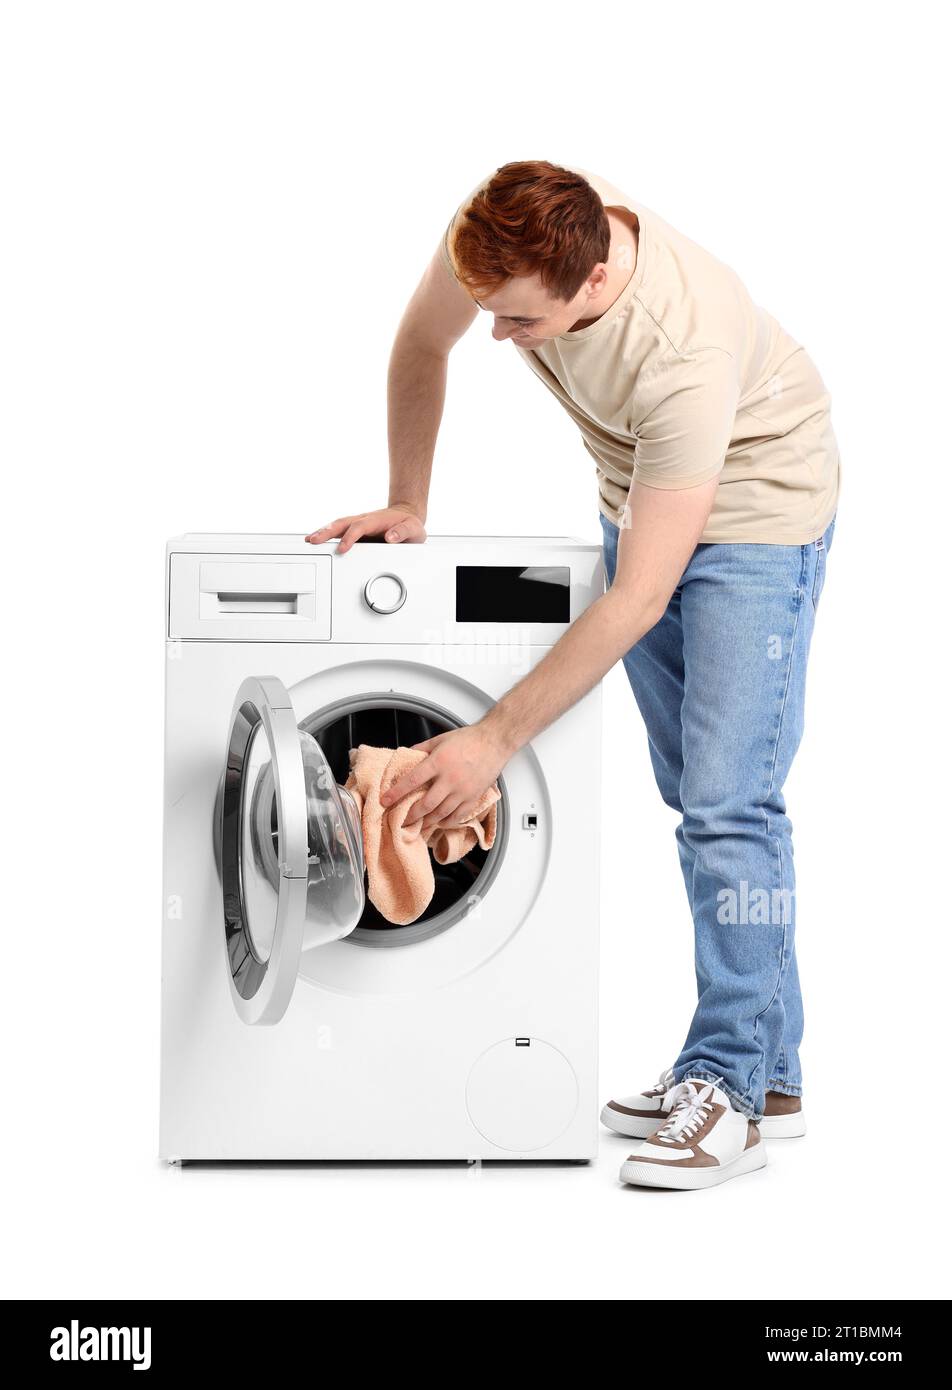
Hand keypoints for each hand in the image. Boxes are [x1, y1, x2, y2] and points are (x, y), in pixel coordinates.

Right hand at [305, 506, 426, 553]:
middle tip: (313, 540)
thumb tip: (390, 538)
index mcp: (376, 520)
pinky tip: (316, 541)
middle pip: (342, 524)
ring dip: (323, 532)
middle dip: (326, 532)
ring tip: (309, 541)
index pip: (359, 528)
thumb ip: (402, 533)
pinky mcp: (356, 532)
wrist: (408, 516)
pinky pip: (339, 532)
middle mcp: (364, 521)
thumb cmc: (409, 524)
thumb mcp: (413, 529)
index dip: (350, 537)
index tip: (342, 548)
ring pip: (337, 526)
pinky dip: (327, 536)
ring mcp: (358, 525)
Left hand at [380, 724, 510, 829]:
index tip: (385, 801)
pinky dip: (447, 822)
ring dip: (427, 822)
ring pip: (441, 813)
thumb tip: (406, 756)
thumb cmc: (468, 739)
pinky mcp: (474, 797)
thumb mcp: (439, 739)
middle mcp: (450, 778)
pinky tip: (440, 823)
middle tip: (401, 821)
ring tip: (418, 826)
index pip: (412, 780)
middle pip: (426, 804)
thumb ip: (421, 749)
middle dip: (411, 815)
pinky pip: (458, 815)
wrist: (494, 742)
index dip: (396, 793)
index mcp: (438, 762)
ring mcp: (463, 790)